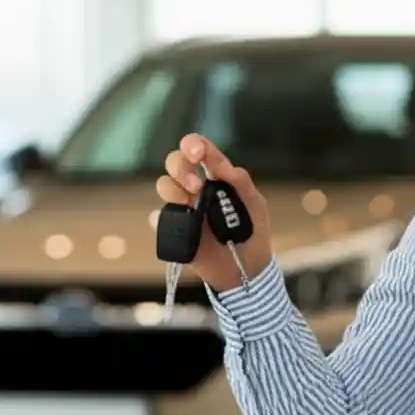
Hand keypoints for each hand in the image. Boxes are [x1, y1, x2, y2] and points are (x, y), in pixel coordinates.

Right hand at [155, 134, 273, 291]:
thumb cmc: (253, 233)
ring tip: (188, 200)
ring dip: (172, 188)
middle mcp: (196, 188)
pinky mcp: (176, 230)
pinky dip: (162, 216)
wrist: (246, 270)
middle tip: (196, 184)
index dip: (194, 144)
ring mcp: (184, 208)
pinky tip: (177, 222)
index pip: (199, 151)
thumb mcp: (256, 205)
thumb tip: (224, 166)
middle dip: (181, 167)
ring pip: (164, 185)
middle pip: (175, 163)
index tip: (198, 153)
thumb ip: (242, 183)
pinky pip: (159, 217)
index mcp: (216, 177)